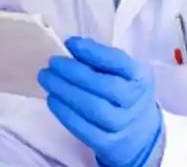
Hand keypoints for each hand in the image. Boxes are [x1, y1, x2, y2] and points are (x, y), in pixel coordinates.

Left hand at [38, 37, 163, 166]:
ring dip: (65, 91)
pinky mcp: (108, 144)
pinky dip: (65, 113)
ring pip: (93, 108)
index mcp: (139, 77)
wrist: (139, 134)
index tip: (70, 43)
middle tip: (52, 63)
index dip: (93, 52)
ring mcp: (122, 125)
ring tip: (46, 78)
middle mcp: (134, 101)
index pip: (118, 62)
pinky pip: (84, 129)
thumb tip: (73, 46)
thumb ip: (102, 59)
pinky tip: (52, 99)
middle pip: (104, 86)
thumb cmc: (124, 93)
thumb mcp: (124, 73)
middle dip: (74, 72)